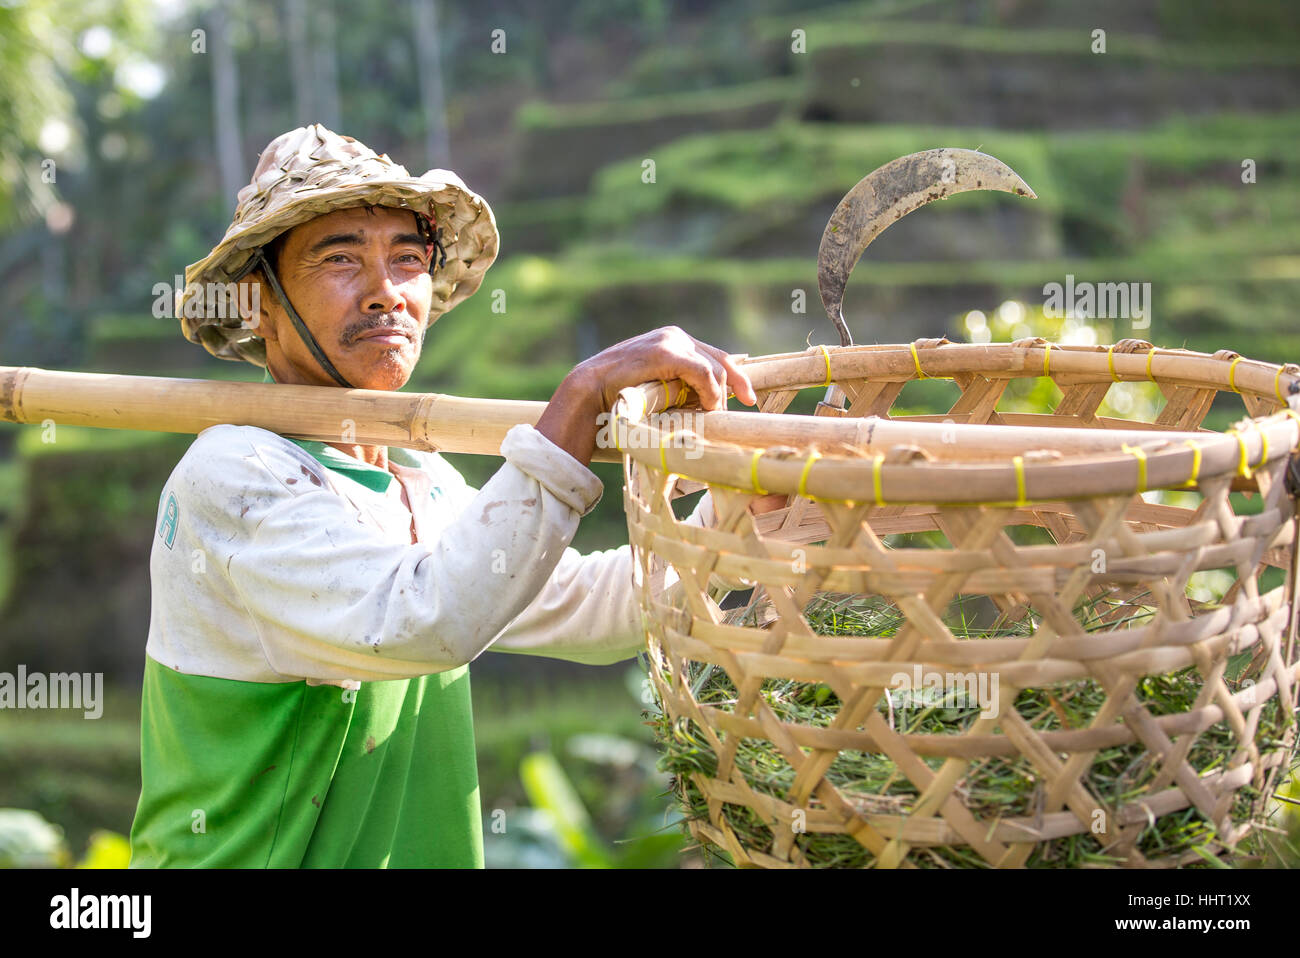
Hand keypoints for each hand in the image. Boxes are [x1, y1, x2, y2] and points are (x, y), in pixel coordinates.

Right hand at [536, 326, 757, 465]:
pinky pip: (703, 372)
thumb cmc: (618, 397)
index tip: (749, 400)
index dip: (737, 378)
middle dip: (732, 390)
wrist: (587, 393)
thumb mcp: (656, 388)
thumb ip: (679, 387)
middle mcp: (674, 335)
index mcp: (672, 340)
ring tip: (707, 416)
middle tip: (729, 414)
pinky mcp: (665, 352)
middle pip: (721, 361)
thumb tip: (708, 404)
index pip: (716, 357)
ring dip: (716, 396)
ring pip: (715, 368)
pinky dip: (709, 391)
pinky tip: (706, 406)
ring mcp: (670, 341)